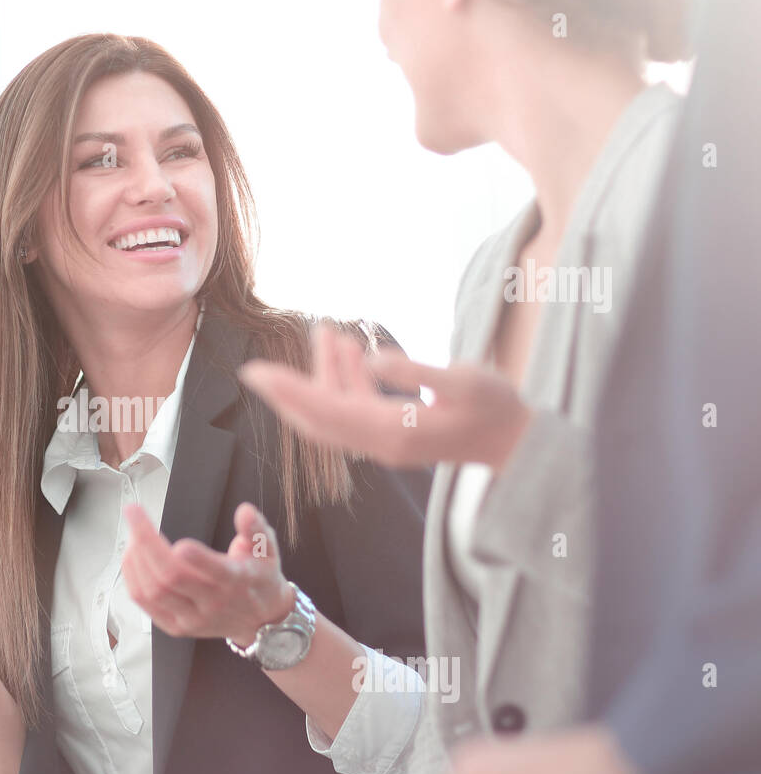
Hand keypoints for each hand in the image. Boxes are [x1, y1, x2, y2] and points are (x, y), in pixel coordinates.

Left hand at [120, 501, 294, 647]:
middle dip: (147, 542)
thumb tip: (245, 511)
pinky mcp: (175, 627)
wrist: (260, 622)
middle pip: (172, 578)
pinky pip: (145, 603)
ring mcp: (191, 619)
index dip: (197, 558)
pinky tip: (131, 555)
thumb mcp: (268, 550)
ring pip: (154, 591)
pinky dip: (132, 576)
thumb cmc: (259, 580)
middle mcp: (212, 604)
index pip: (216, 572)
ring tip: (133, 531)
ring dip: (136, 558)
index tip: (180, 542)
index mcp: (237, 582)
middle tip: (135, 514)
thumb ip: (256, 529)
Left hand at [239, 323, 532, 471]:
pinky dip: (346, 380)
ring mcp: (385, 441)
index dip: (289, 392)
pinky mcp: (393, 433)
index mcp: (393, 432)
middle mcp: (380, 443)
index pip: (327, 411)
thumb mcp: (465, 381)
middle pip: (318, 420)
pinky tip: (349, 349)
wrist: (518, 443)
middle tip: (254, 368)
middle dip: (287, 393)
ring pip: (337, 410)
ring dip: (324, 373)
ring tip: (324, 329)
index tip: (256, 373)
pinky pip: (356, 408)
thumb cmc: (497, 409)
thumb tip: (374, 360)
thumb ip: (417, 372)